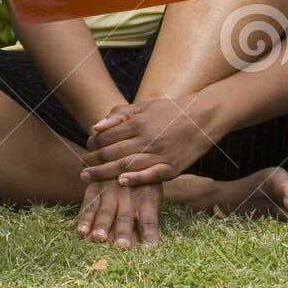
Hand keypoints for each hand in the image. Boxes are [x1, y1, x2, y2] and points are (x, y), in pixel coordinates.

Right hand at [75, 178, 161, 247]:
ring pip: (106, 213)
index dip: (150, 235)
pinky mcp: (95, 190)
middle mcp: (129, 198)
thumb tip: (149, 248)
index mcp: (147, 201)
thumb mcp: (153, 196)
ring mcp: (111, 194)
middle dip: (123, 233)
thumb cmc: (144, 185)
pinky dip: (84, 220)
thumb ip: (148, 220)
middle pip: (126, 218)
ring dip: (102, 227)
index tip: (150, 250)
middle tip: (122, 247)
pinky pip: (89, 207)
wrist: (126, 156)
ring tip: (99, 239)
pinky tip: (81, 232)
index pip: (149, 221)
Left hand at [81, 95, 220, 186]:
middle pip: (112, 153)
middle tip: (82, 168)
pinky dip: (136, 179)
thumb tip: (96, 127)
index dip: (92, 144)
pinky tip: (122, 182)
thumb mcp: (145, 106)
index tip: (86, 149)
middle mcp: (147, 138)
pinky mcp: (173, 166)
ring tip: (90, 177)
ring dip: (105, 173)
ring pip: (126, 166)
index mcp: (139, 122)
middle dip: (93, 162)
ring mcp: (160, 153)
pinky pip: (151, 175)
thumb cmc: (172, 111)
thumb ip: (120, 114)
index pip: (107, 136)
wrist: (205, 116)